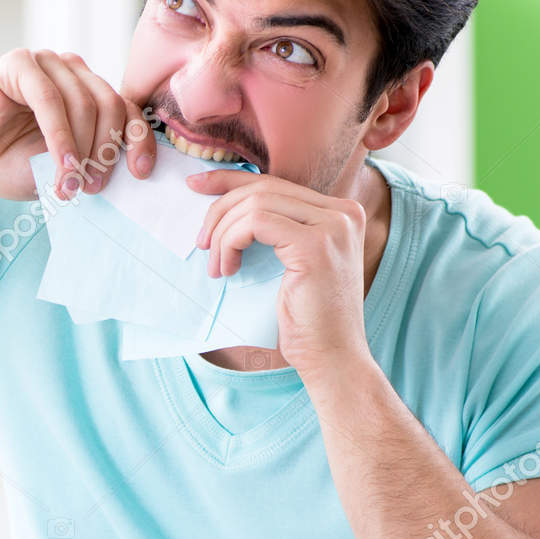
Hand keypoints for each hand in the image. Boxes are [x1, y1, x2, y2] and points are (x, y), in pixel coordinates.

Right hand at [0, 48, 154, 201]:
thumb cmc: (9, 164)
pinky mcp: (18, 63)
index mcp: (86, 93)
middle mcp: (70, 72)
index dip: (138, 140)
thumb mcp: (65, 168)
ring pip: (82, 102)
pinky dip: (59, 135)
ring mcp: (45, 63)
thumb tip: (134, 169)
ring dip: (80, 149)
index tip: (140, 174)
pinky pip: (49, 98)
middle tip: (91, 187)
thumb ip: (96, 160)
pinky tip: (61, 164)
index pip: (126, 108)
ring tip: (70, 185)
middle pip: (109, 104)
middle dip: (104, 151)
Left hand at [187, 169, 373, 382]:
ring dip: (223, 233)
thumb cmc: (306, 319)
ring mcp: (333, 227)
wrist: (331, 358)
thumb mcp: (288, 264)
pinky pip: (255, 222)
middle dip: (220, 209)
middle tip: (201, 243)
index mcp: (340, 214)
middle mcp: (343, 213)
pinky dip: (231, 241)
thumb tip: (225, 204)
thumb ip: (273, 231)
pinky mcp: (316, 245)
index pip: (276, 183)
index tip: (196, 185)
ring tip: (216, 266)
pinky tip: (228, 269)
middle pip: (263, 187)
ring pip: (256, 203)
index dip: (231, 180)